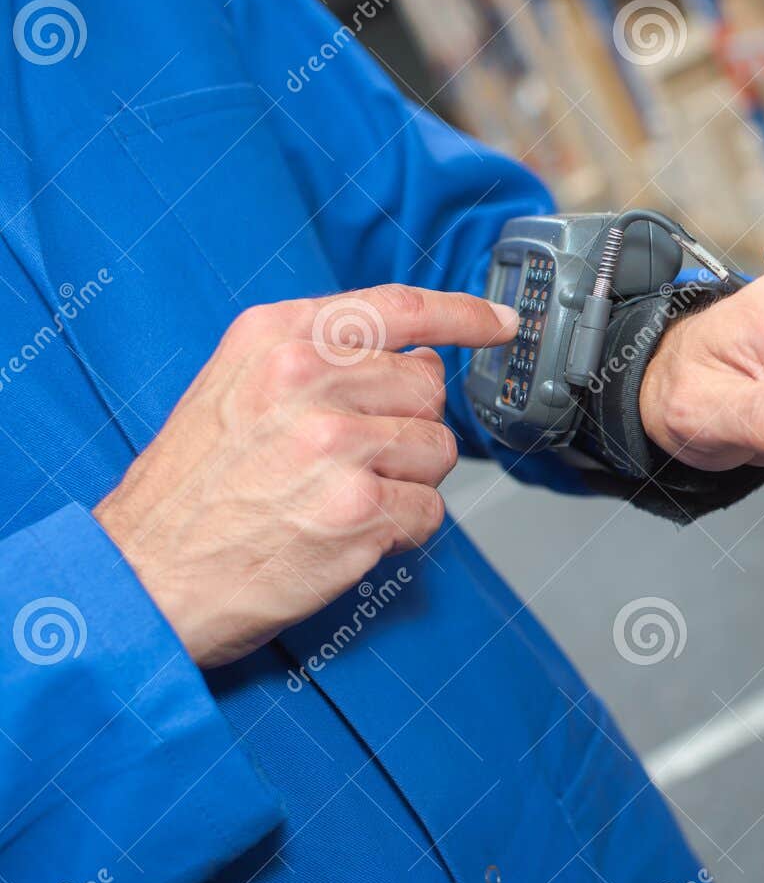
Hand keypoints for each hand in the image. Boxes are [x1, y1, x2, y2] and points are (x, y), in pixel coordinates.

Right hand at [95, 285, 515, 668]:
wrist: (142, 575)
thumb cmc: (190, 490)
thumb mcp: (235, 386)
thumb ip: (322, 359)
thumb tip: (419, 357)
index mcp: (277, 337)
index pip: (397, 308)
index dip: (463, 314)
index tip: (502, 323)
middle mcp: (307, 379)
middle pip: (427, 387)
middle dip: (408, 426)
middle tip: (353, 460)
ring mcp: (335, 444)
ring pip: (437, 450)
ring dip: (406, 481)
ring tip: (340, 498)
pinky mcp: (359, 509)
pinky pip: (429, 510)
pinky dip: (402, 529)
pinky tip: (347, 533)